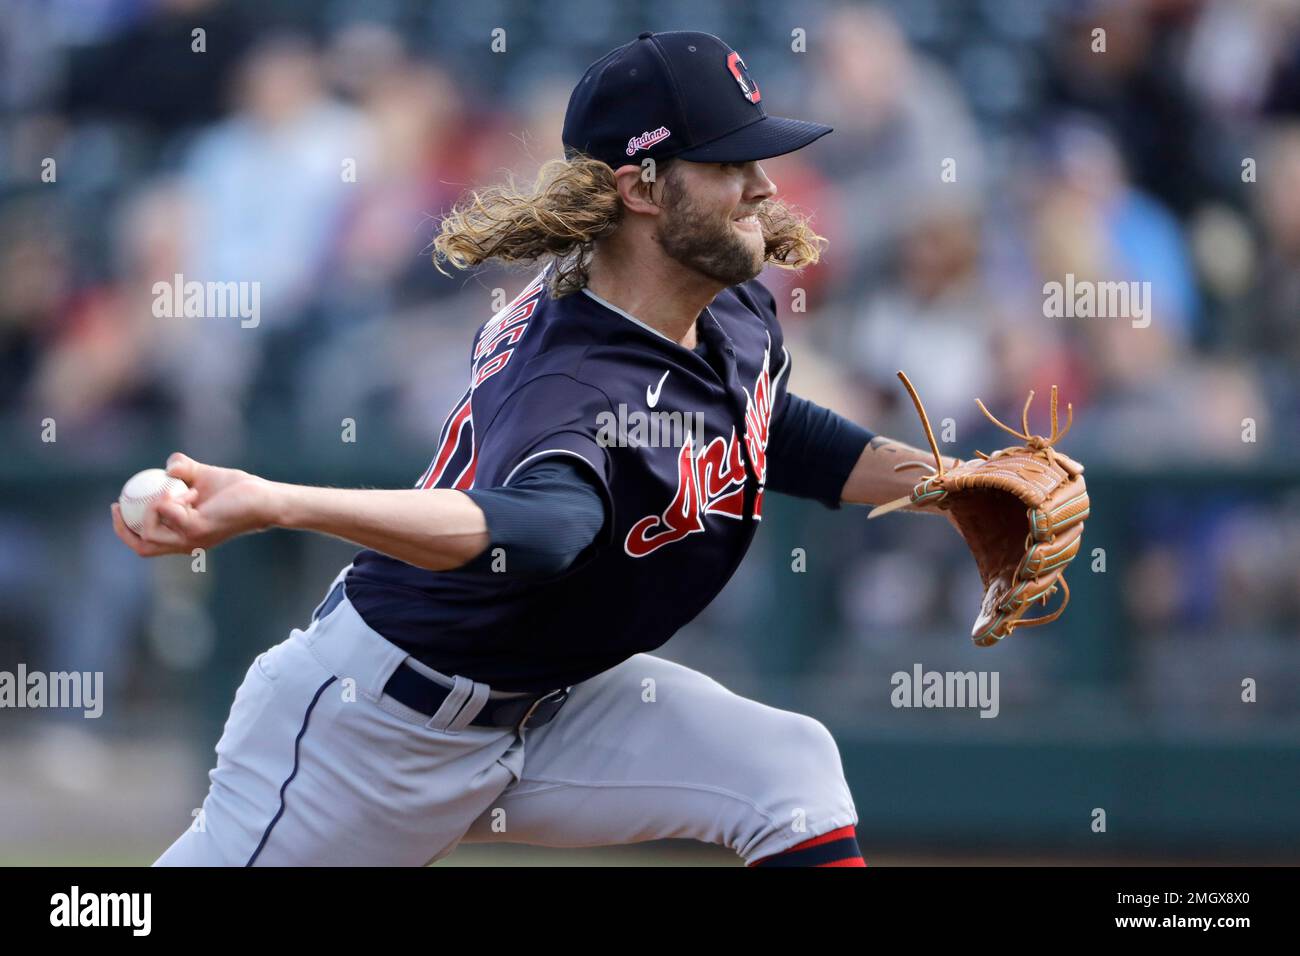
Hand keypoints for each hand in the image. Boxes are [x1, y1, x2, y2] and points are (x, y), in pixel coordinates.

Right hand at [111, 452, 277, 556]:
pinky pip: (168, 514)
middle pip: (142, 547)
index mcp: (183, 536)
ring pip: (150, 533)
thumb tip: (166, 468)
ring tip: (182, 491)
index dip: (126, 529)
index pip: (146, 543)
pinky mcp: (198, 530)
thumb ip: (183, 469)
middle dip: (123, 528)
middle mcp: (186, 544)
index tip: (118, 505)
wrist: (262, 497)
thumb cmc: (236, 490)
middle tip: (119, 503)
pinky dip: (171, 499)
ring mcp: (191, 540)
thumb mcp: (202, 476)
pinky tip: (192, 491)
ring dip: (154, 506)